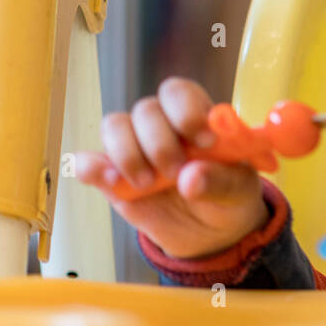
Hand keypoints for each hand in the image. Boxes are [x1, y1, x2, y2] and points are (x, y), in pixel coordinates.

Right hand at [73, 77, 270, 258]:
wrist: (210, 234)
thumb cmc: (227, 197)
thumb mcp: (237, 191)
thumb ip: (220, 181)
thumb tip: (190, 179)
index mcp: (196, 117)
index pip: (179, 92)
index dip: (186, 111)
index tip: (204, 142)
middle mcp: (161, 125)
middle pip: (146, 110)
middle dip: (159, 143)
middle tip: (175, 172)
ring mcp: (134, 148)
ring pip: (114, 126)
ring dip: (128, 154)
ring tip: (148, 184)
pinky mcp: (111, 175)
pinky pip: (88, 160)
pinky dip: (91, 167)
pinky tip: (110, 180)